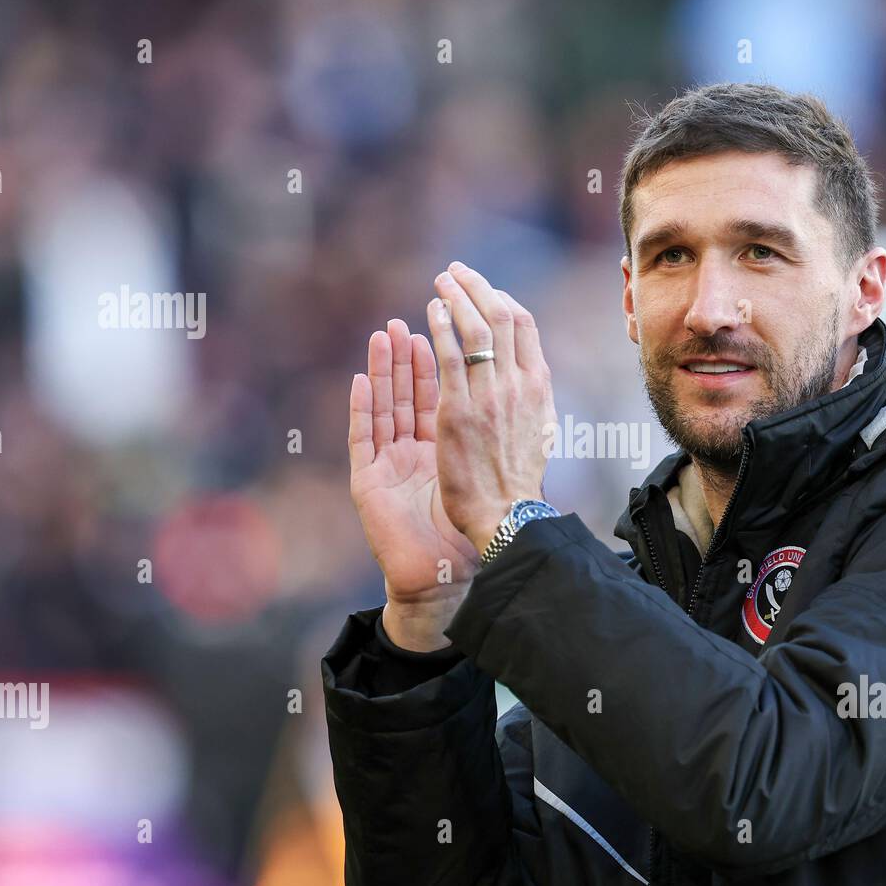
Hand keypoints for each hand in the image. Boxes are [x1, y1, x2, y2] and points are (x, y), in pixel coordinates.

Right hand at [348, 319, 480, 649]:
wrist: (449, 572)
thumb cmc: (471, 524)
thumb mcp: (488, 468)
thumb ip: (495, 434)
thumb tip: (527, 395)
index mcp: (441, 443)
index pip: (441, 388)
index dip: (444, 352)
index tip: (451, 315)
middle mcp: (412, 449)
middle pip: (410, 389)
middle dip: (413, 349)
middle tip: (414, 312)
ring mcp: (388, 464)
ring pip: (384, 405)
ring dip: (384, 367)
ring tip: (385, 333)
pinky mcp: (370, 483)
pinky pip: (363, 438)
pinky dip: (360, 408)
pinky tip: (358, 380)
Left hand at [426, 262, 557, 553]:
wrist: (508, 514)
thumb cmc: (519, 480)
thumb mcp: (539, 430)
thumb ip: (531, 398)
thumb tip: (528, 374)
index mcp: (538, 387)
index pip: (524, 325)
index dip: (502, 299)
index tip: (484, 290)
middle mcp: (518, 385)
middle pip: (502, 316)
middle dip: (478, 287)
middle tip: (457, 272)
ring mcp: (489, 396)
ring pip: (475, 329)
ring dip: (456, 298)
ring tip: (440, 282)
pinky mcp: (458, 411)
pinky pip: (449, 356)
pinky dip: (441, 326)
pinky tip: (431, 311)